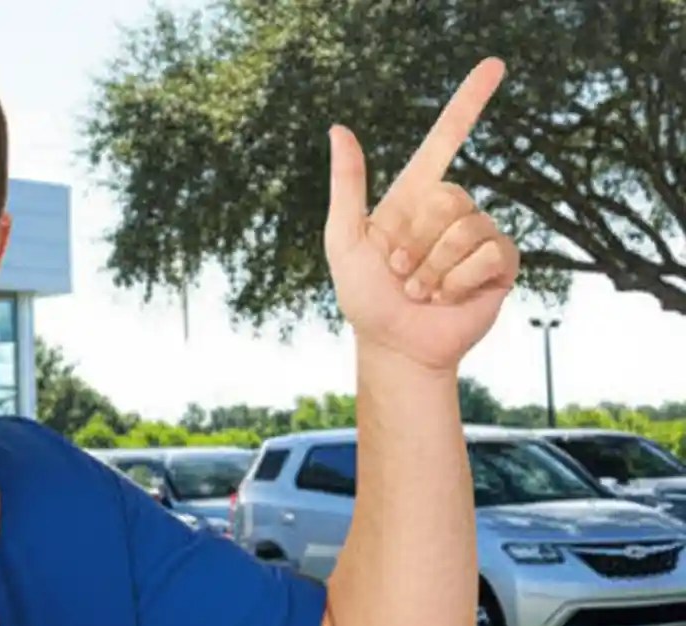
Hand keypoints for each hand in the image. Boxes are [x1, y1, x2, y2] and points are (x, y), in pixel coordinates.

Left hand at [324, 58, 519, 372]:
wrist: (396, 346)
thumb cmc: (364, 297)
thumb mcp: (344, 239)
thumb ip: (347, 185)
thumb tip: (339, 128)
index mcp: (412, 197)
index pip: (446, 139)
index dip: (468, 103)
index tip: (495, 66)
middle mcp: (449, 211)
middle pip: (448, 194)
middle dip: (416, 240)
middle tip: (402, 271)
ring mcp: (477, 236)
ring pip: (466, 225)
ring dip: (435, 266)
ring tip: (423, 289)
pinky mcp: (500, 264)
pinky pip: (488, 252)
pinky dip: (459, 280)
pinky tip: (449, 297)